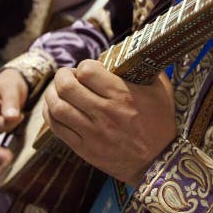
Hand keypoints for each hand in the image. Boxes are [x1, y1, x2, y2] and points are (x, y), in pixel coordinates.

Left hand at [43, 60, 176, 184]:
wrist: (158, 163)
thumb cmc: (160, 124)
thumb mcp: (162, 91)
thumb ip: (148, 68)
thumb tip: (135, 49)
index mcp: (122, 95)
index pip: (87, 71)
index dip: (83, 66)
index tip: (87, 70)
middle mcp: (104, 113)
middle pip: (66, 86)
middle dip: (62, 75)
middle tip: (67, 75)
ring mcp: (92, 133)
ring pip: (57, 107)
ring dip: (52, 94)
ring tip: (57, 90)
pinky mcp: (84, 149)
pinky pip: (57, 128)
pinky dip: (50, 114)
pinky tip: (54, 107)